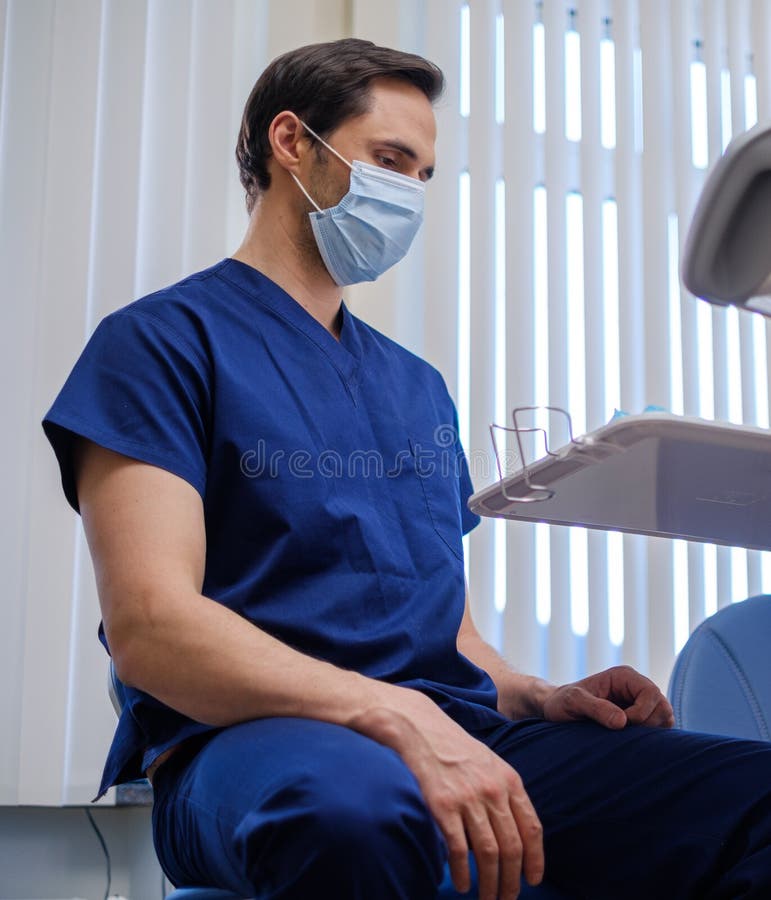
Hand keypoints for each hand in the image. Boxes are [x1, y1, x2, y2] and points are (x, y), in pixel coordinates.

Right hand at [355, 688, 543, 899]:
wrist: (419, 728)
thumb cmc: (455, 749)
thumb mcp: (490, 763)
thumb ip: (505, 793)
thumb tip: (516, 831)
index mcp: (509, 780)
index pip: (532, 828)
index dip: (535, 859)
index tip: (532, 879)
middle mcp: (493, 791)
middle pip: (511, 847)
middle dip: (512, 881)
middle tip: (506, 899)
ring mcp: (468, 798)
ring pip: (489, 854)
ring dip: (490, 884)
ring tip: (486, 899)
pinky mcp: (443, 805)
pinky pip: (458, 849)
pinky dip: (463, 872)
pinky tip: (461, 884)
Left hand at [542, 665, 674, 729]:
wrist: (556, 710)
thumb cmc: (562, 702)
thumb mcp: (573, 702)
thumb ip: (595, 708)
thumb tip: (622, 722)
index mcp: (623, 676)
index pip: (651, 693)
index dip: (642, 712)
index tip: (622, 724)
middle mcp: (636, 687)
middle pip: (663, 707)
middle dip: (647, 724)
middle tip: (623, 733)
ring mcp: (640, 703)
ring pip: (664, 719)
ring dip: (650, 732)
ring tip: (625, 737)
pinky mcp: (641, 719)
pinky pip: (658, 730)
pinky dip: (649, 738)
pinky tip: (629, 741)